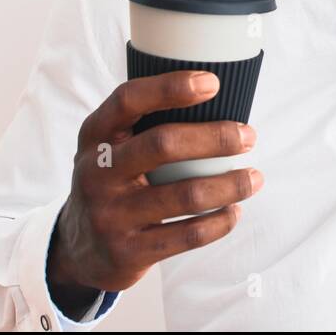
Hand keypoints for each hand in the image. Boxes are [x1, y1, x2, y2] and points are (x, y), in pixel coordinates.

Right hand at [46, 70, 262, 315]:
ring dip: (230, 185)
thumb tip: (219, 99)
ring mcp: (110, 215)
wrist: (81, 249)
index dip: (170, 87)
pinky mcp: (129, 251)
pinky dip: (220, 222)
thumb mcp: (111, 148)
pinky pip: (188, 235)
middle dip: (215, 138)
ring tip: (254, 178)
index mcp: (95, 136)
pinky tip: (234, 211)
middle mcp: (96, 172)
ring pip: (185, 195)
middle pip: (162, 144)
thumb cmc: (113, 182)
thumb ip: (144, 125)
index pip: (128, 100)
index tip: (213, 83)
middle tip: (248, 136)